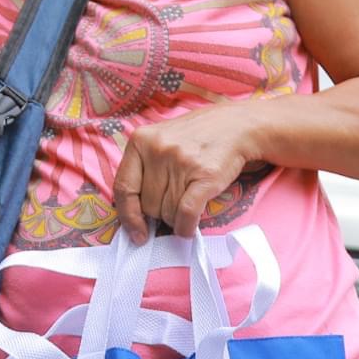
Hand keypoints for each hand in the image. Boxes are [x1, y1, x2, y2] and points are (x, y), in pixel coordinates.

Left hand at [110, 106, 261, 243]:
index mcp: (140, 140)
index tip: (136, 233)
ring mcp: (181, 162)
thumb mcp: (158, 142)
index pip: (123, 188)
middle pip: (147, 205)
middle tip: (174, 201)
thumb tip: (134, 217)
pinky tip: (189, 227)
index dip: (128, 216)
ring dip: (176, 218)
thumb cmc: (193, 138)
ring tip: (187, 199)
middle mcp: (158, 149)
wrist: (235, 126)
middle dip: (160, 212)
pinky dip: (186, 227)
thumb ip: (142, 170)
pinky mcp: (204, 175)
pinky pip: (186, 214)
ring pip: (167, 212)